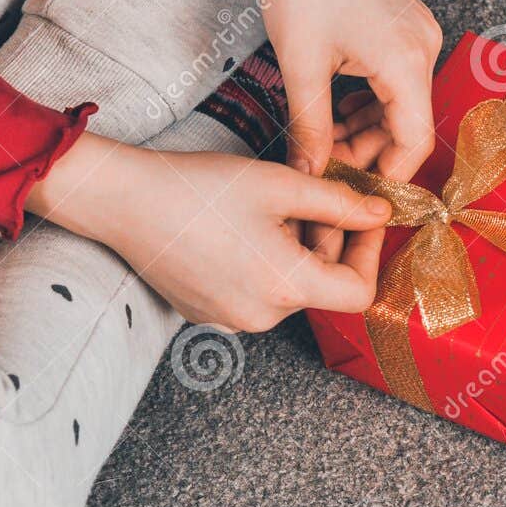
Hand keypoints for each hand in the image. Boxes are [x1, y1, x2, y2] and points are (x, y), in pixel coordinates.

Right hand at [26, 133, 388, 332]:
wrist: (123, 201)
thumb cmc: (199, 187)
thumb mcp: (280, 185)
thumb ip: (339, 203)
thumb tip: (381, 213)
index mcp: (285, 286)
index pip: (358, 291)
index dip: (369, 252)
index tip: (363, 218)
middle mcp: (261, 316)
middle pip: (321, 286)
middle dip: (328, 241)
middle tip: (309, 194)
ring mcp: (231, 320)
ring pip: (289, 287)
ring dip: (295, 250)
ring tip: (269, 208)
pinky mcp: (207, 314)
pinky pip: (255, 293)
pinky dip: (264, 263)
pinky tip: (241, 228)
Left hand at [207, 0, 441, 182]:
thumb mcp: (301, 67)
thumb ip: (311, 128)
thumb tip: (312, 176)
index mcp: (407, 59)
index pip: (414, 141)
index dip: (386, 177)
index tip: (353, 197)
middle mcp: (423, 46)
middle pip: (409, 124)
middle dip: (369, 154)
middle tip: (325, 168)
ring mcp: (416, 32)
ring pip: (400, 103)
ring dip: (366, 130)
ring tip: (323, 143)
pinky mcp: (402, 24)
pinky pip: (394, 79)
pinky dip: (368, 102)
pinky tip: (334, 111)